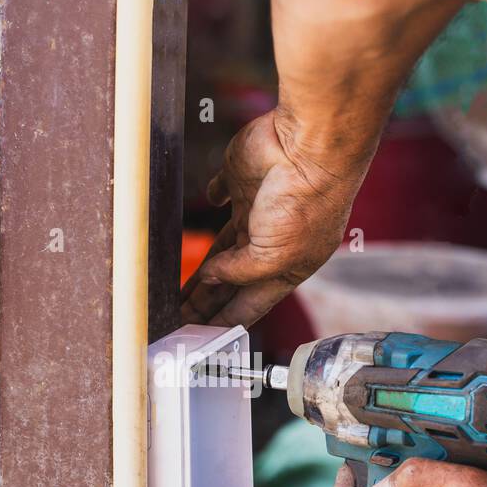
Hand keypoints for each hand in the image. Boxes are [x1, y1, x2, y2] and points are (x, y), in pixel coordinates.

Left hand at [180, 108, 369, 326]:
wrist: (308, 148)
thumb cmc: (305, 204)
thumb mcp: (272, 257)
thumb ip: (239, 272)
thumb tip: (210, 277)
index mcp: (286, 267)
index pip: (249, 304)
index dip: (223, 322)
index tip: (199, 338)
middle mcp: (272, 242)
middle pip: (231, 280)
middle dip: (206, 302)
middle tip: (178, 318)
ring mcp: (257, 210)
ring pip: (221, 247)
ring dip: (201, 268)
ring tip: (178, 288)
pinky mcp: (241, 180)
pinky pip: (221, 192)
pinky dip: (213, 198)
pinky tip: (207, 205)